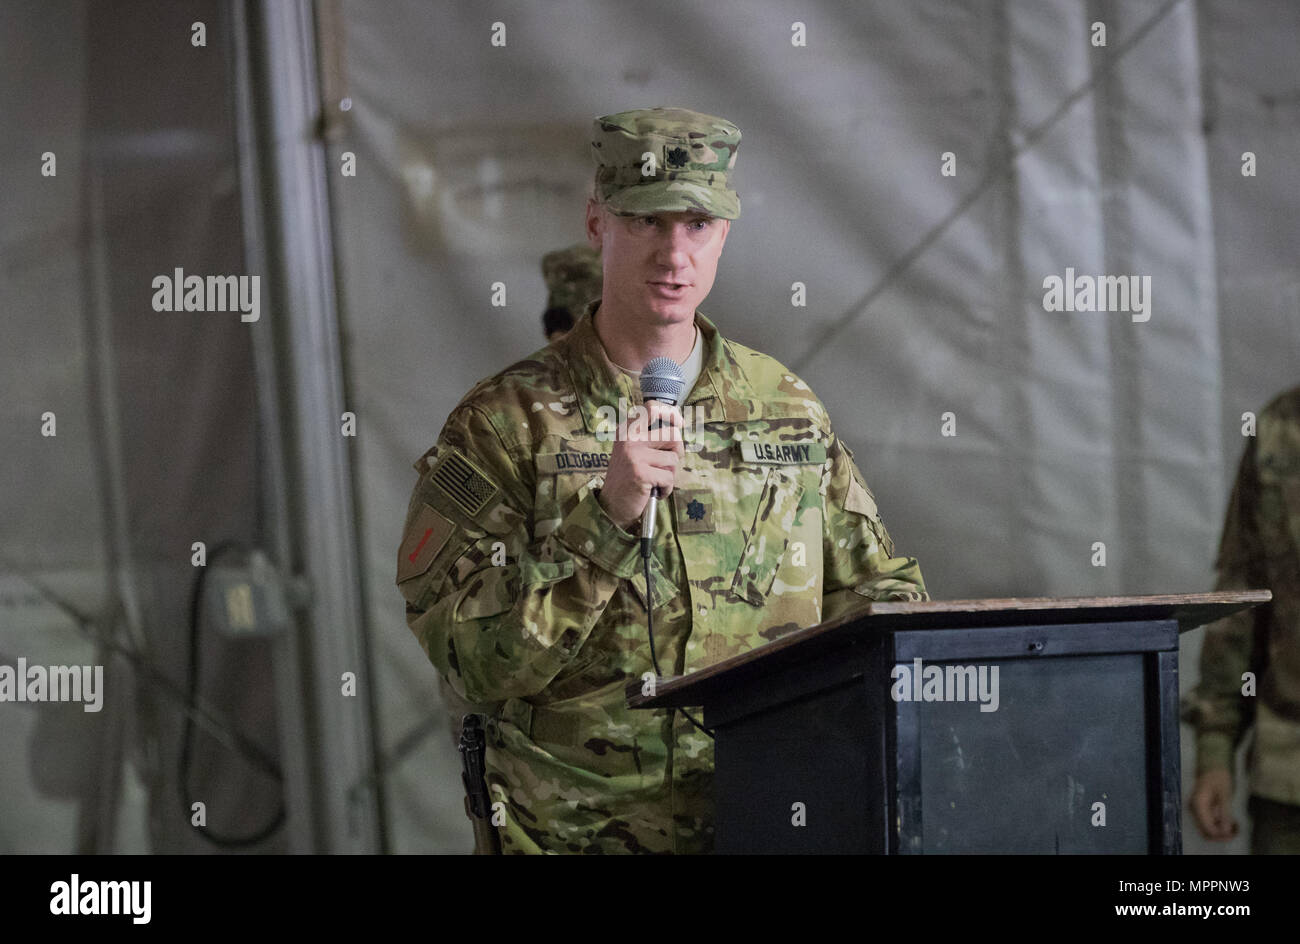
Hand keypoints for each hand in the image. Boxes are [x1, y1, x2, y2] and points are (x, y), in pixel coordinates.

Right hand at [597, 400, 683, 530]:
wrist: (611, 505)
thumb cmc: (628, 477)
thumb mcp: (634, 450)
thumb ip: (651, 437)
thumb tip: (678, 427)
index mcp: (626, 430)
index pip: (651, 408)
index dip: (671, 414)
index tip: (679, 423)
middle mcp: (629, 439)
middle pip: (672, 434)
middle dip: (677, 451)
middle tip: (668, 464)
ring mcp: (634, 455)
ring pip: (673, 459)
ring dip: (670, 474)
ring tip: (656, 480)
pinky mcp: (641, 473)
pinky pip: (669, 478)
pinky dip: (666, 488)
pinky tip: (654, 491)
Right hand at [1189, 768, 1237, 840]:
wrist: (1212, 765)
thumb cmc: (1218, 776)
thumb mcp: (1225, 794)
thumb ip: (1225, 812)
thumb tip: (1226, 830)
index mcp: (1198, 804)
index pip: (1208, 829)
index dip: (1222, 834)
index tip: (1234, 832)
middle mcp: (1194, 809)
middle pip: (1205, 832)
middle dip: (1221, 835)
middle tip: (1236, 831)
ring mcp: (1196, 810)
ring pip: (1208, 830)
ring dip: (1222, 831)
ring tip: (1236, 825)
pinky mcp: (1201, 810)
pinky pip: (1210, 823)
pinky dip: (1220, 825)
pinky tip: (1231, 820)